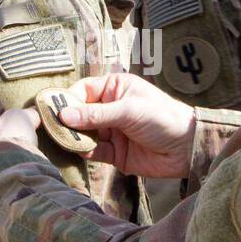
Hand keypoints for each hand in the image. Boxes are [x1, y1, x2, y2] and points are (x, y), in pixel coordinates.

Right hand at [57, 73, 195, 178]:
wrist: (187, 148)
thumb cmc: (163, 118)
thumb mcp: (128, 111)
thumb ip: (95, 115)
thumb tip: (64, 115)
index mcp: (115, 88)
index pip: (83, 90)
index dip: (67, 99)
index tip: (53, 109)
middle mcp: (111, 108)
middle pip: (79, 113)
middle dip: (67, 121)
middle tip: (52, 128)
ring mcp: (112, 131)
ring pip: (84, 134)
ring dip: (74, 137)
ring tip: (64, 140)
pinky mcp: (115, 153)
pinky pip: (93, 151)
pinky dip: (85, 151)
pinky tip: (80, 150)